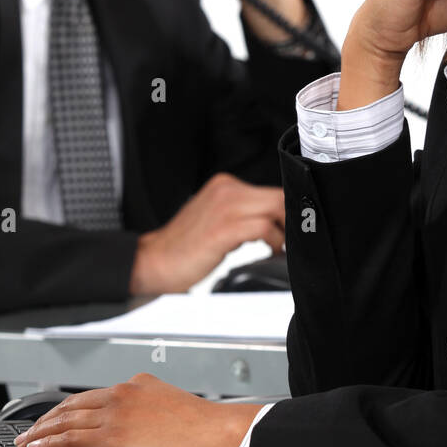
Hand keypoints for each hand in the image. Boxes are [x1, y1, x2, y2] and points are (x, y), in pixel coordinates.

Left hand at [13, 375, 262, 446]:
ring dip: (42, 431)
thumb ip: (151, 422)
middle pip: (75, 404)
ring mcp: (119, 411)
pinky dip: (51, 443)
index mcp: (141, 385)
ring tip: (26, 441)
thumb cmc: (210, 433)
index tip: (57, 418)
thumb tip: (141, 441)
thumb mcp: (174, 417)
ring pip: (68, 419)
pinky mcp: (116, 435)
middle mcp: (126, 392)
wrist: (222, 434)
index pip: (96, 396)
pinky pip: (73, 439)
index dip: (71, 408)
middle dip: (49, 418)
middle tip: (31, 430)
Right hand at [129, 172, 285, 294]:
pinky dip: (274, 241)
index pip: (270, 190)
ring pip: (275, 208)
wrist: (154, 261)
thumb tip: (275, 221)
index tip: (291, 229)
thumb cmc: (185, 246)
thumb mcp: (216, 218)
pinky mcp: (224, 228)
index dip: (286, 211)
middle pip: (277, 196)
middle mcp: (225, 190)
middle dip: (290, 220)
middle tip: (291, 240)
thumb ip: (242, 212)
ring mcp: (224, 207)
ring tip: (280, 248)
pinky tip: (271, 252)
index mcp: (224, 185)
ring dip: (284, 231)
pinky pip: (263, 228)